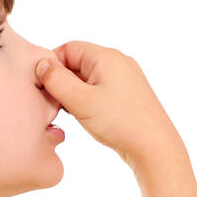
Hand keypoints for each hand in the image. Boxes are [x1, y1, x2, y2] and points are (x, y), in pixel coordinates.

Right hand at [35, 40, 179, 169]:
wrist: (154, 147)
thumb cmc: (119, 122)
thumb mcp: (80, 100)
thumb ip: (56, 80)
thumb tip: (41, 65)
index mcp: (106, 57)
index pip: (68, 48)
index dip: (51, 65)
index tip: (43, 86)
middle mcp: (118, 62)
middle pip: (77, 61)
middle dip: (61, 80)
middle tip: (54, 102)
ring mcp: (124, 78)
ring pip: (86, 77)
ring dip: (72, 92)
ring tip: (71, 112)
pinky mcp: (127, 94)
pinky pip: (98, 88)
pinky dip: (85, 98)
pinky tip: (84, 115)